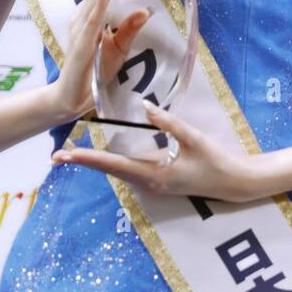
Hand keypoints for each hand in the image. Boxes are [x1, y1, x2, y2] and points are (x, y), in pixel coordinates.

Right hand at [49, 0, 151, 122]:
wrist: (72, 97)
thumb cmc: (94, 70)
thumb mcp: (119, 48)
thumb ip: (129, 30)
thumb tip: (145, 11)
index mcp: (92, 18)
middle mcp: (83, 19)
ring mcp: (80, 29)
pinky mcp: (81, 43)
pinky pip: (91, 20)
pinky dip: (97, 3)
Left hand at [53, 100, 259, 203]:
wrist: (234, 183)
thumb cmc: (216, 161)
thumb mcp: (194, 138)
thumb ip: (168, 123)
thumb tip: (144, 107)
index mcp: (154, 175)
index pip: (114, 165)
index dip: (90, 158)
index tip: (68, 155)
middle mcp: (149, 184)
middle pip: (109, 171)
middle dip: (84, 162)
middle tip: (57, 156)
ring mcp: (153, 185)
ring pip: (117, 173)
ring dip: (96, 163)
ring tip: (73, 154)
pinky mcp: (158, 181)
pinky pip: (128, 172)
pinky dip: (111, 163)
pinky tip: (102, 157)